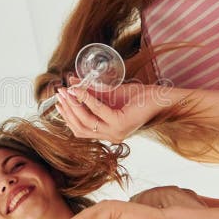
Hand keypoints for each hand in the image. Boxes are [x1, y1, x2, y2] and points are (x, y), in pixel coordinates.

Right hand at [55, 81, 172, 142]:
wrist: (160, 98)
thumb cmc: (139, 97)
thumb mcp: (110, 93)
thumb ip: (91, 91)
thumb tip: (71, 82)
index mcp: (107, 132)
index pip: (80, 129)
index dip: (67, 116)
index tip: (58, 102)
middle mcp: (110, 136)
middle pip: (80, 127)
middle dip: (67, 110)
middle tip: (58, 94)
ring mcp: (115, 132)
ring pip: (86, 122)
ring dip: (73, 105)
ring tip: (66, 91)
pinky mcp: (120, 124)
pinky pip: (97, 111)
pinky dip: (86, 99)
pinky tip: (79, 89)